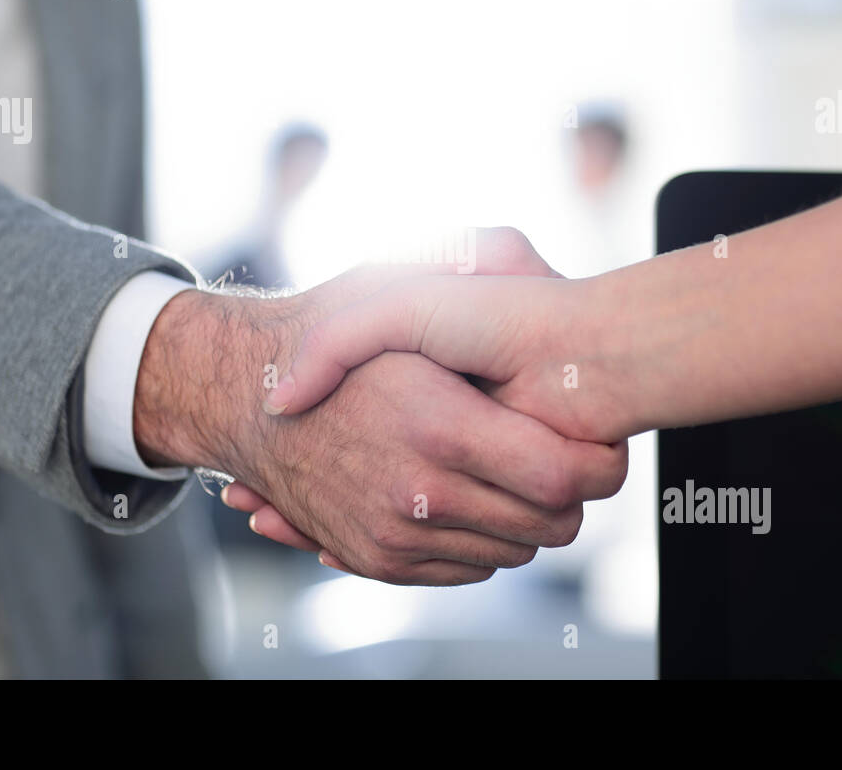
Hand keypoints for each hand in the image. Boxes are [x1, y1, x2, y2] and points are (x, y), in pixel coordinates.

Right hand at [132, 229, 627, 583]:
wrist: (244, 392)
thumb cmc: (333, 325)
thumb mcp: (401, 287)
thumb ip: (478, 272)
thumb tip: (549, 292)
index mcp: (440, 425)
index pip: (566, 477)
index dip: (597, 460)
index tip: (597, 436)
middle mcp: (419, 491)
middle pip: (552, 525)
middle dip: (570, 491)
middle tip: (564, 451)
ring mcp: (396, 535)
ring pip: (516, 552)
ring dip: (527, 516)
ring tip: (514, 465)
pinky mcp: (379, 561)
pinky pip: (470, 569)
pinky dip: (484, 539)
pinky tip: (475, 492)